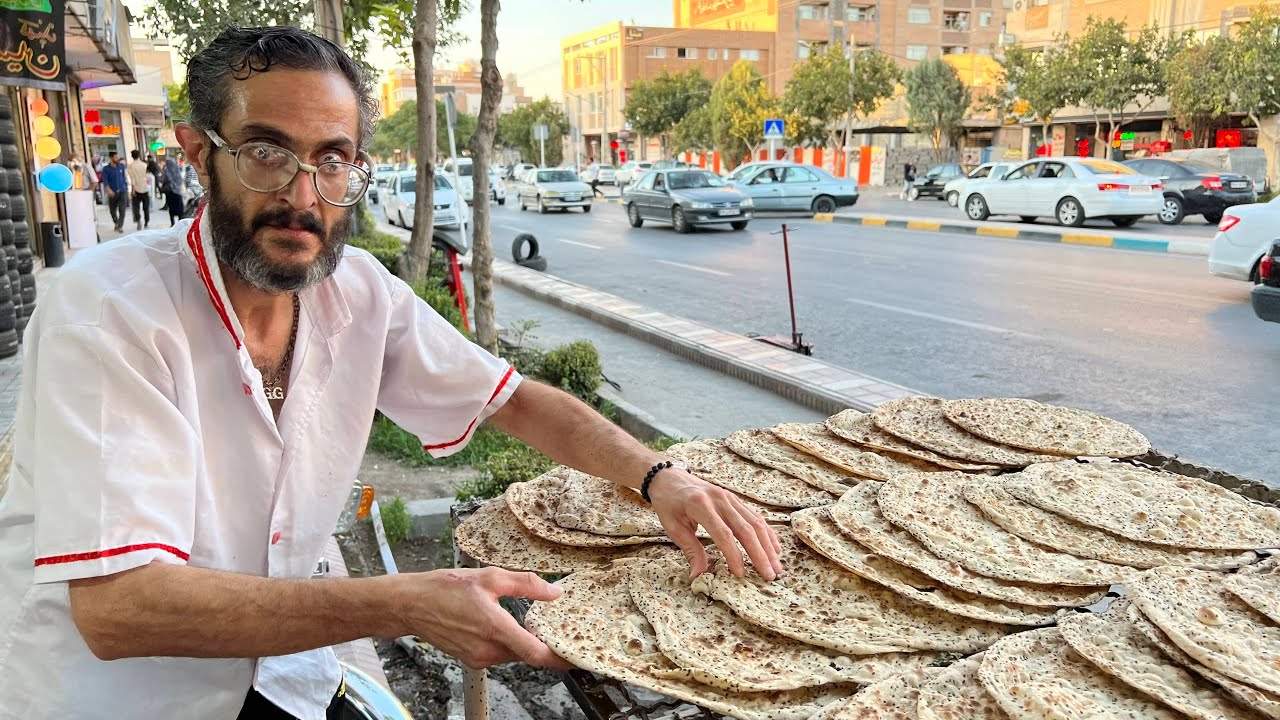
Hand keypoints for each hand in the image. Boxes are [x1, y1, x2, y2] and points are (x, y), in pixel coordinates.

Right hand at [403, 567, 572, 670]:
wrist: (411, 605)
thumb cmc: (445, 588)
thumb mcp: (489, 577)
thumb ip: (525, 584)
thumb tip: (554, 593)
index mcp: (495, 629)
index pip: (535, 653)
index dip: (559, 658)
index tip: (575, 656)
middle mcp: (487, 650)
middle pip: (527, 653)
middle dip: (542, 644)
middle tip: (556, 628)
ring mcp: (478, 658)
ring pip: (512, 654)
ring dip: (523, 642)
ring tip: (529, 622)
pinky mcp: (470, 659)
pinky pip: (498, 654)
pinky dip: (506, 643)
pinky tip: (503, 624)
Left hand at [648, 468, 782, 580]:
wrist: (670, 477)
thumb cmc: (669, 503)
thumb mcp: (672, 527)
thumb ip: (689, 550)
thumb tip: (698, 576)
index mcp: (700, 505)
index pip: (723, 533)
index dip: (734, 555)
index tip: (740, 574)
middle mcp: (720, 499)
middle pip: (746, 529)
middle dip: (759, 554)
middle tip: (768, 576)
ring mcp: (730, 497)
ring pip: (755, 523)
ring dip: (768, 546)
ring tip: (776, 567)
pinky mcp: (736, 499)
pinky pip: (755, 516)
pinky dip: (767, 533)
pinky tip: (774, 549)